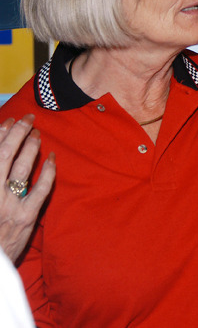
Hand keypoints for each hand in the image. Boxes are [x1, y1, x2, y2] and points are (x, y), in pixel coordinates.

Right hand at [0, 115, 54, 262]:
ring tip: (37, 133)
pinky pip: (41, 189)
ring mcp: (9, 205)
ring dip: (31, 147)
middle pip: (5, 155)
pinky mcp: (26, 216)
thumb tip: (4, 155)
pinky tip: (53, 158)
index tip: (8, 121)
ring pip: (23, 168)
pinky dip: (49, 171)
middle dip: (17, 133)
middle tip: (27, 119)